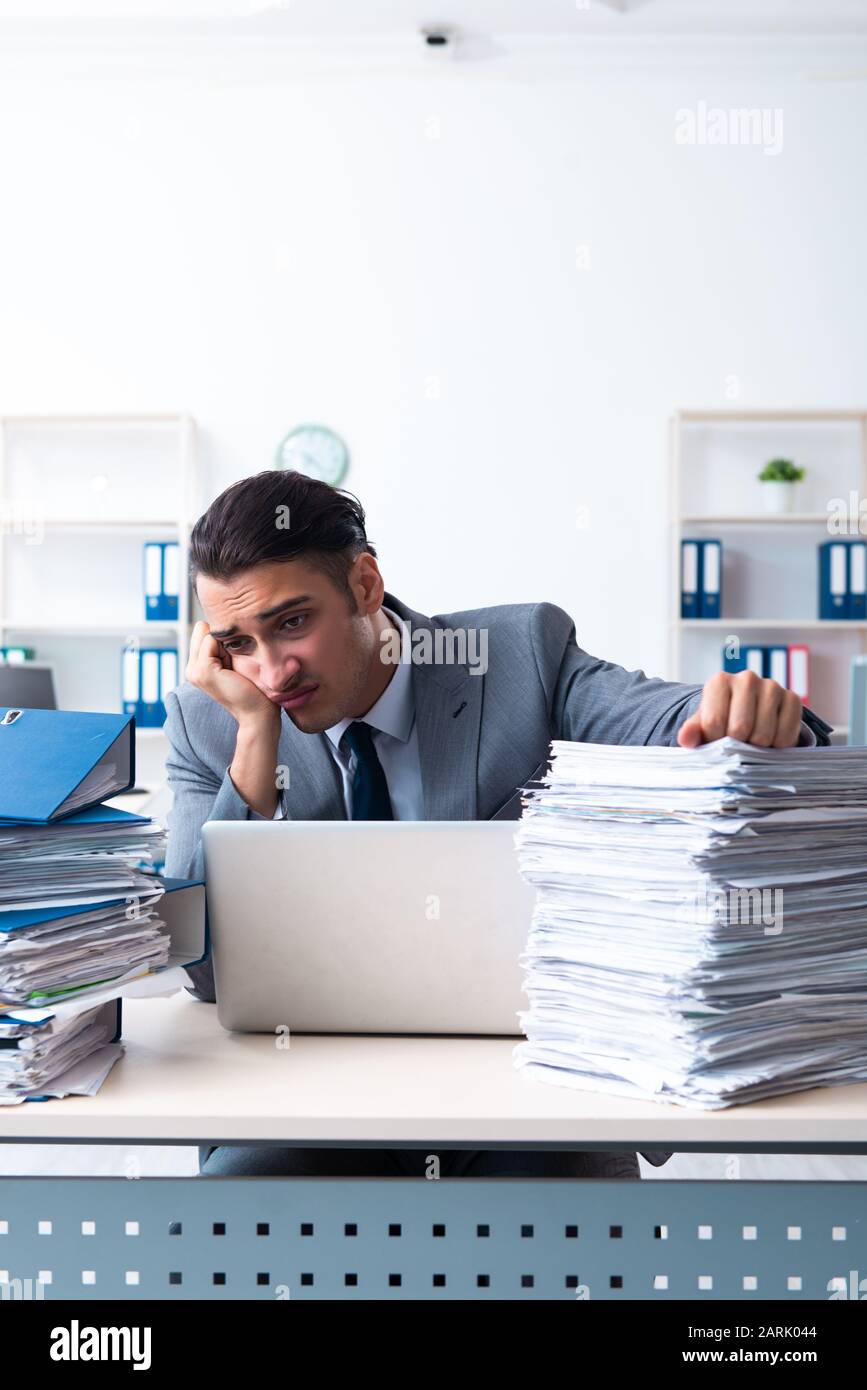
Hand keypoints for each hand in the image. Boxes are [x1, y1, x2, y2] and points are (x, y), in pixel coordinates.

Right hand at [185, 620, 279, 731]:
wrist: (258, 713)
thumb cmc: (254, 687)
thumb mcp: (235, 660)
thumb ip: (223, 645)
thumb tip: (222, 619)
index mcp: (196, 666)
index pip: (203, 630)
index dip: (223, 638)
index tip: (234, 660)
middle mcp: (190, 669)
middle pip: (203, 629)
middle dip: (222, 639)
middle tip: (235, 664)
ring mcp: (194, 671)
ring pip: (207, 632)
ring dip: (226, 644)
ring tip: (234, 667)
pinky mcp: (203, 671)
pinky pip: (211, 639)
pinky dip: (227, 647)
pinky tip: (233, 667)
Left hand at [677, 670, 802, 748]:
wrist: (748, 713)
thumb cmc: (721, 720)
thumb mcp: (702, 726)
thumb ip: (691, 732)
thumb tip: (685, 739)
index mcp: (719, 682)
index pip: (714, 722)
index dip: (715, 740)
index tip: (716, 739)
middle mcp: (746, 678)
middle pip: (740, 728)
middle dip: (737, 745)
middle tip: (736, 742)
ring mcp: (772, 686)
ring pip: (764, 734)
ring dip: (757, 747)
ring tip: (751, 740)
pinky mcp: (793, 698)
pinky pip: (786, 735)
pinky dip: (778, 745)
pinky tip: (770, 739)